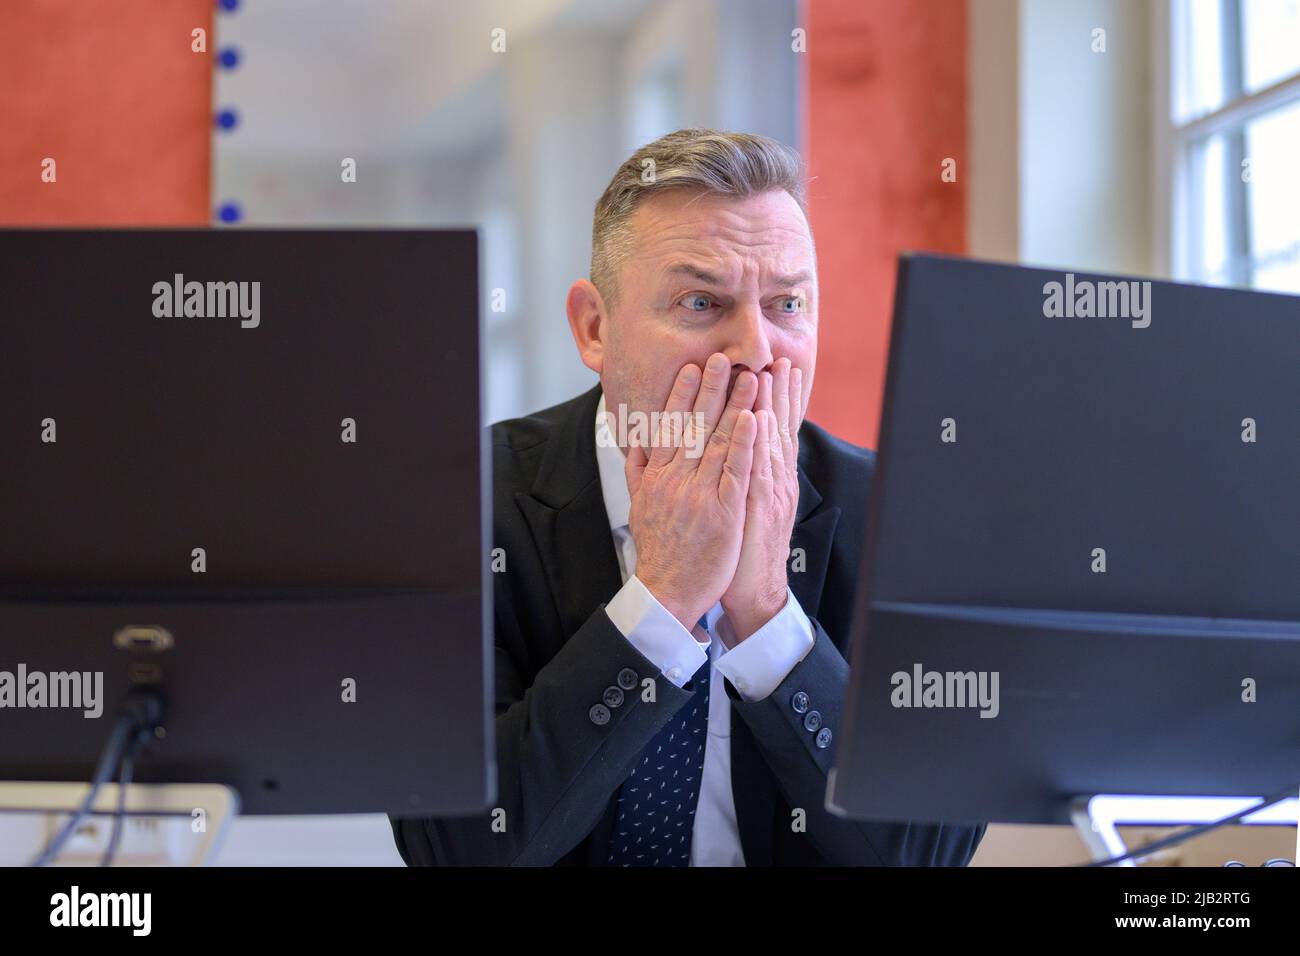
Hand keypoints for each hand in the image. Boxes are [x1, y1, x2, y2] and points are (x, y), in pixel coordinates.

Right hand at [626, 354, 757, 631]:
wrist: (668, 591)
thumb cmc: (658, 549)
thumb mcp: (638, 506)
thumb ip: (638, 472)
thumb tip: (633, 443)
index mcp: (658, 476)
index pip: (671, 426)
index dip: (682, 394)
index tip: (692, 368)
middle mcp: (676, 480)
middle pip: (695, 425)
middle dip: (710, 389)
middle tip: (722, 358)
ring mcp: (699, 494)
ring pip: (719, 441)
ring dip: (735, 407)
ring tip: (749, 378)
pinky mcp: (722, 511)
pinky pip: (735, 472)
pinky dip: (744, 444)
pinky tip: (753, 419)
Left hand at [721, 358, 801, 642]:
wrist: (751, 592)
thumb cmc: (738, 550)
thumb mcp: (739, 507)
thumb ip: (736, 477)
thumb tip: (730, 450)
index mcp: (766, 479)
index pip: (771, 431)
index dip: (775, 400)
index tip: (777, 369)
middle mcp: (771, 483)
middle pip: (776, 430)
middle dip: (779, 394)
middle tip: (780, 359)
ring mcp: (766, 495)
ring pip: (769, 444)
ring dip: (772, 408)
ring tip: (772, 375)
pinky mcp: (755, 510)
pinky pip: (756, 471)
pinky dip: (759, 445)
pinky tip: (759, 421)